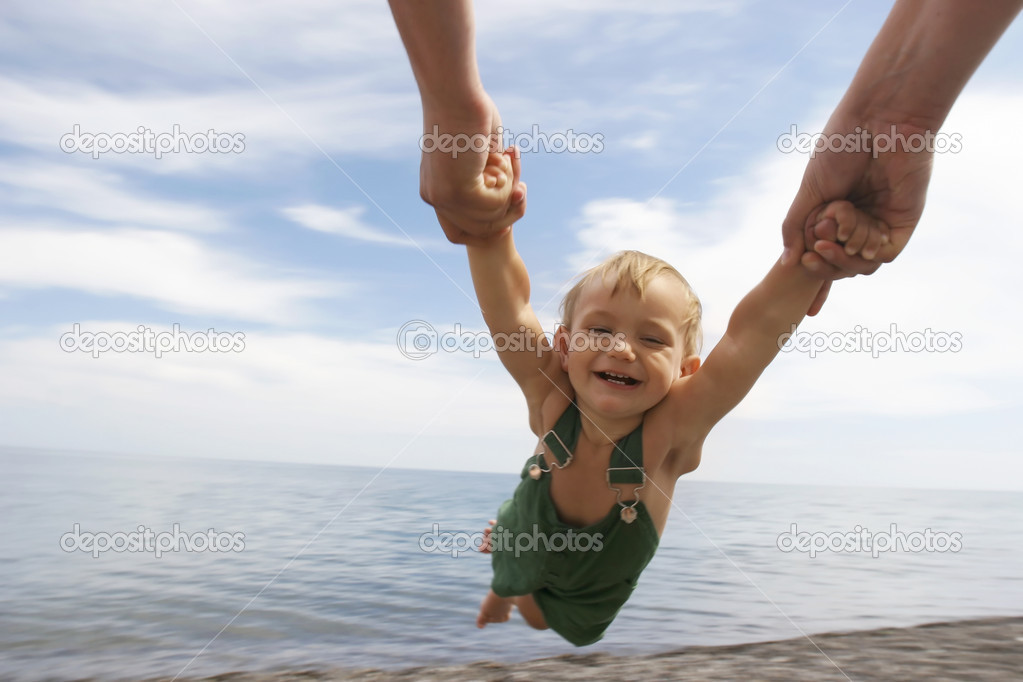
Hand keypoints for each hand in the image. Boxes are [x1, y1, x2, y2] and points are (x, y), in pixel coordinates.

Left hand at [420, 94, 526, 245]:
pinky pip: (496, 204)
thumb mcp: (480, 151)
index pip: (457, 232)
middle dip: (507, 210)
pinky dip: (506, 181)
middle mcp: (434, 197)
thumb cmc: (468, 110)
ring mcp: (444, 197)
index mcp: (434, 189)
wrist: (456, 92)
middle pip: (479, 230)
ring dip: (506, 189)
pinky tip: (497, 158)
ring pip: (491, 218)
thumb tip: (512, 194)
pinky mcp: (458, 191)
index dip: (486, 230)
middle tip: (518, 182)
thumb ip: (487, 176)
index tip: (507, 218)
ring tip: (500, 159)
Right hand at [782, 112, 934, 314]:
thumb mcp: (809, 191)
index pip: (823, 254)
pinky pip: (882, 254)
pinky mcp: (902, 223)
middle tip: (812, 254)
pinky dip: (864, 253)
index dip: (815, 271)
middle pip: (841, 264)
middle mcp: (858, 222)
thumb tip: (787, 263)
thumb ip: (796, 227)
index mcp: (834, 214)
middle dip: (825, 264)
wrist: (878, 119)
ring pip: (861, 264)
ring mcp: (880, 223)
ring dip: (841, 258)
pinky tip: (851, 239)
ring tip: (828, 239)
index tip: (805, 275)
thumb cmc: (840, 147)